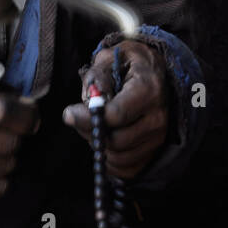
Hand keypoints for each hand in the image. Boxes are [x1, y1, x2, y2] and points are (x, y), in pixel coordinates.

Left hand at [62, 40, 171, 180]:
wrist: (155, 72)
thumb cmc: (128, 63)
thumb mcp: (110, 57)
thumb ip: (96, 76)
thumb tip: (89, 101)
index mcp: (148, 89)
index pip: (116, 115)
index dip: (88, 117)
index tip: (69, 113)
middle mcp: (158, 117)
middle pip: (116, 141)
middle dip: (91, 132)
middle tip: (81, 118)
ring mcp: (158, 137)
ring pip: (119, 157)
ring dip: (100, 146)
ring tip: (96, 125)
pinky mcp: (154, 152)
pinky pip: (126, 169)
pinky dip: (110, 161)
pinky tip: (105, 140)